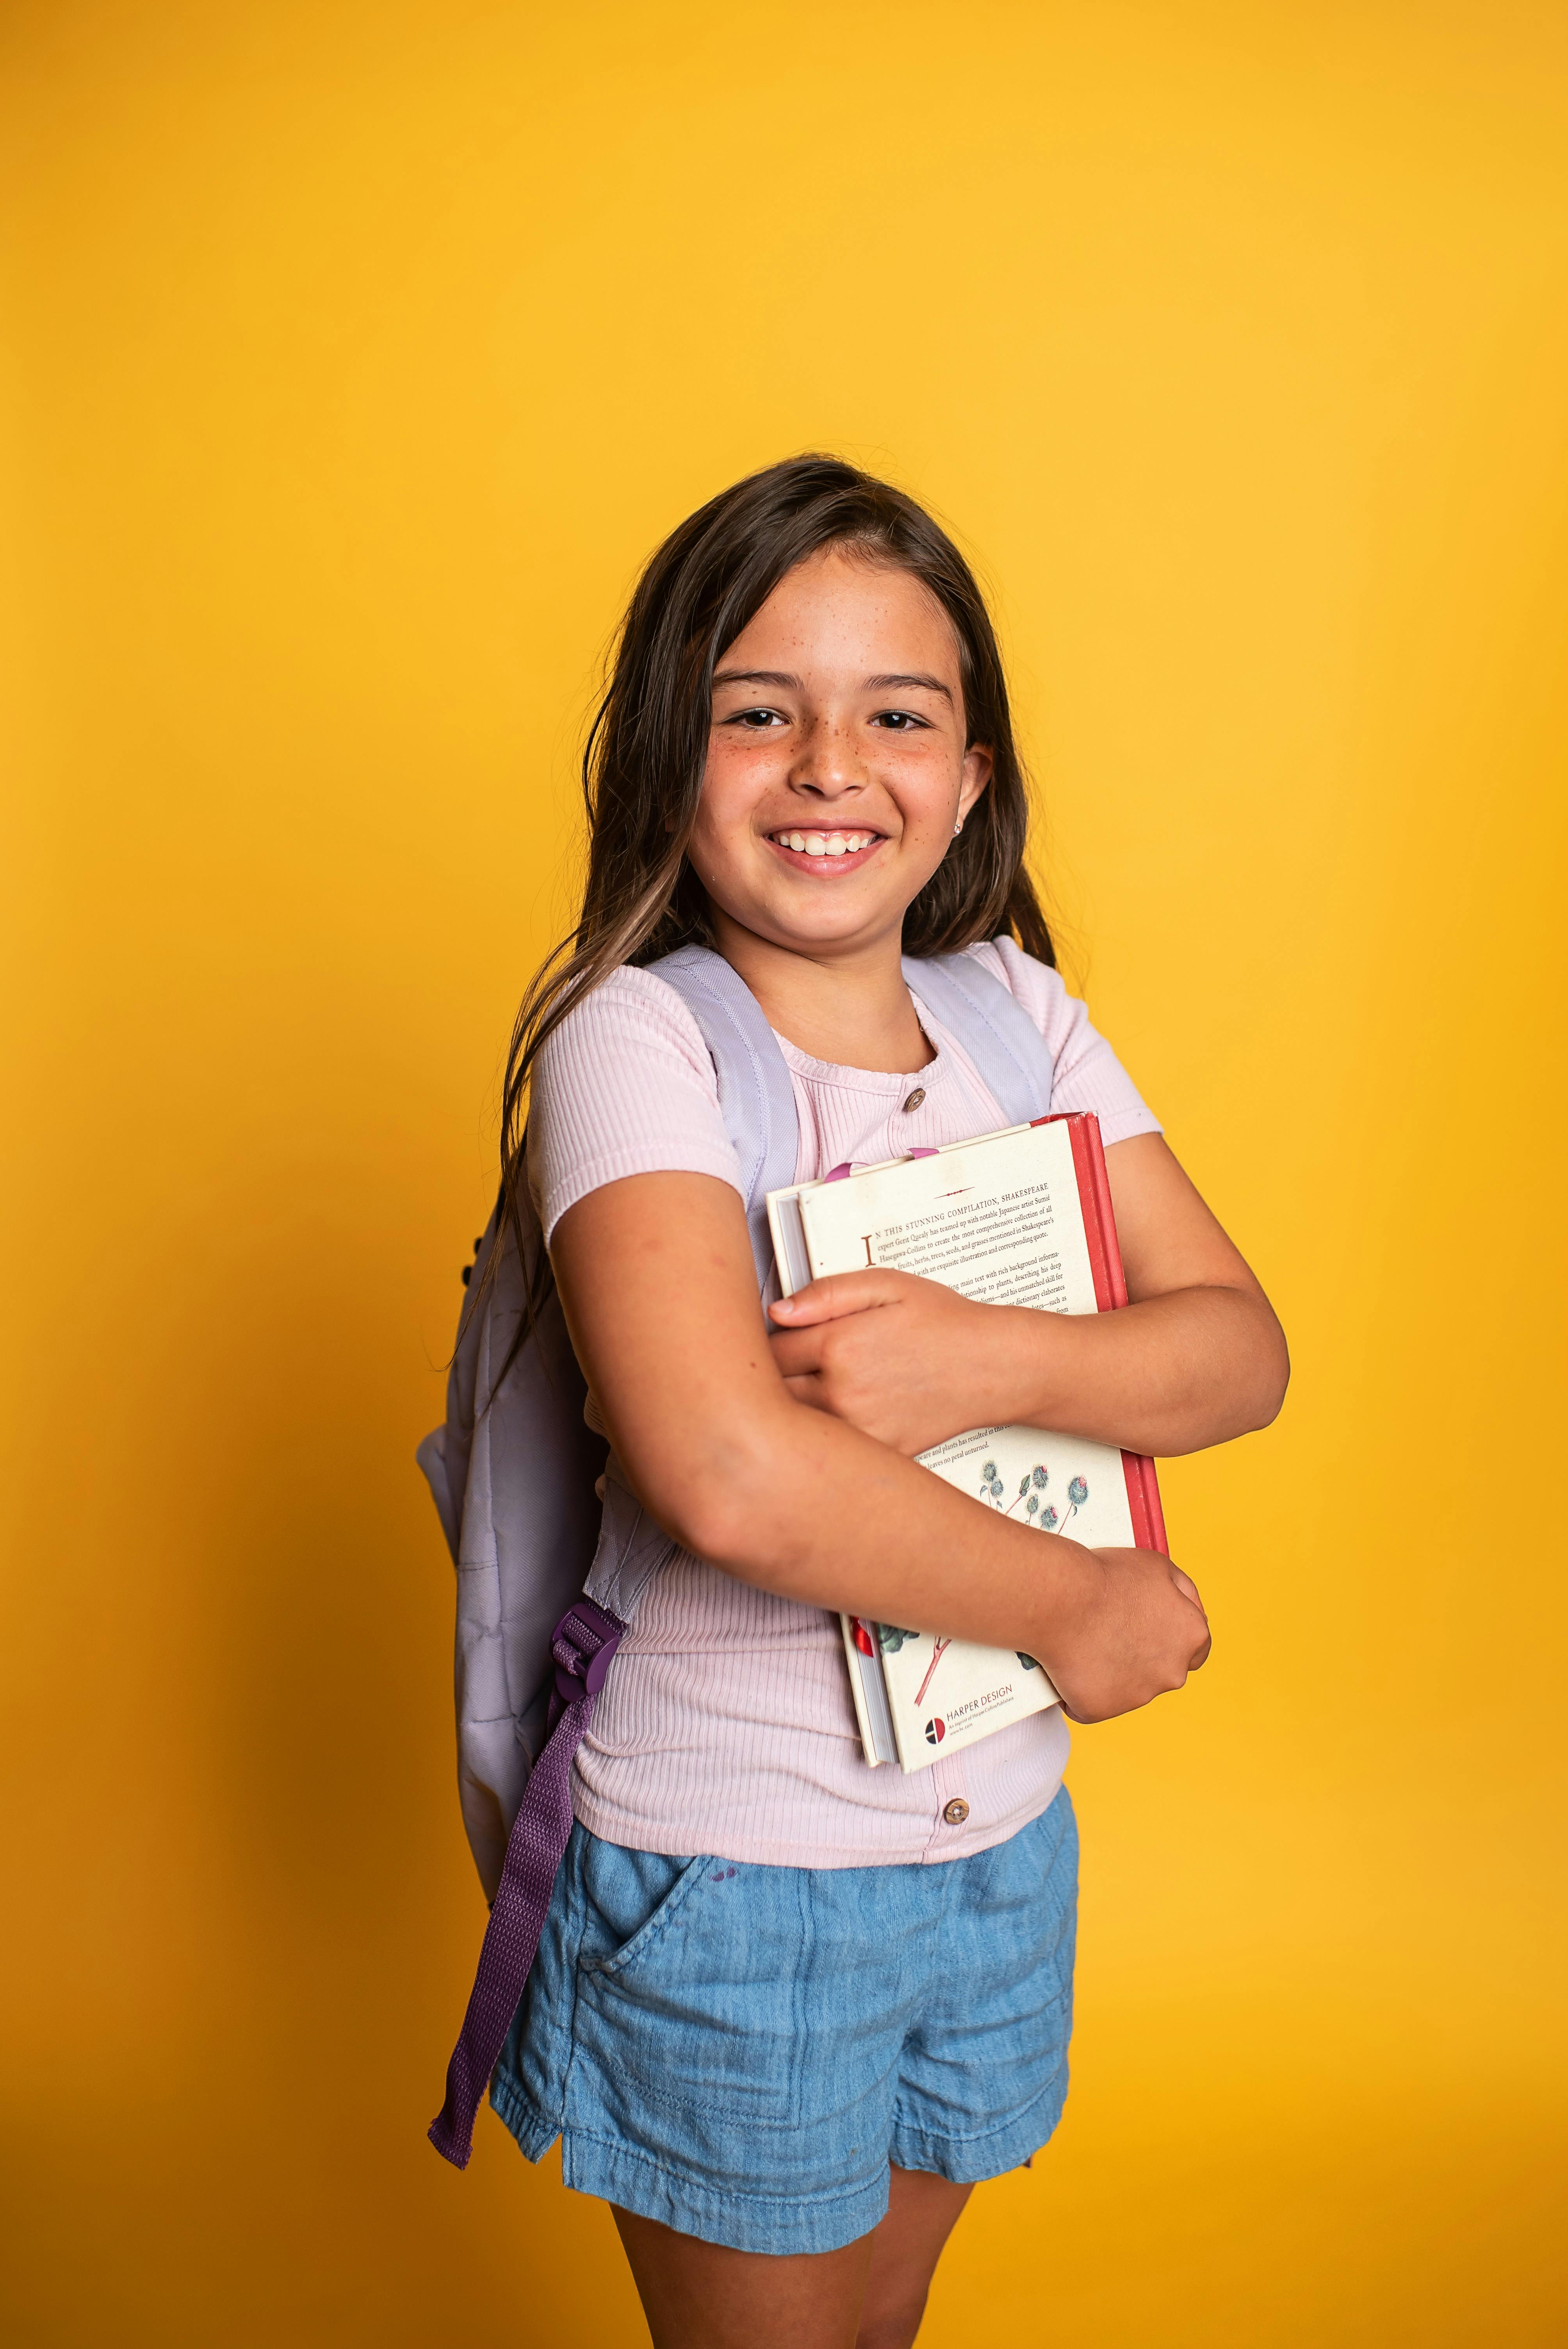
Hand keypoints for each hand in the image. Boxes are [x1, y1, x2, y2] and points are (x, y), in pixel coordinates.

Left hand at [769, 1270, 1000, 1454]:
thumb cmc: (942, 1323)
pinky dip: (826, 1436)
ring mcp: (860, 1430)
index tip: (776, 1341)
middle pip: (772, 1394)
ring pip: (796, 1425)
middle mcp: (844, 1394)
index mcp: (839, 1346)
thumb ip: (826, 1294)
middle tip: (787, 1367)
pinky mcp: (876, 1453)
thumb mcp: (886, 1286)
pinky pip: (830, 1449)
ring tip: (813, 1389)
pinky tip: (843, 1415)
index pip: (768, 1352)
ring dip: (792, 1410)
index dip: (767, 1344)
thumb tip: (778, 1312)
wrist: (991, 1367)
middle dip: (771, 1380)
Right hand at [1040, 1547, 1211, 1723]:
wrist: (1059, 1599)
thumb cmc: (1105, 1577)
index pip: (1197, 1650)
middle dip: (1142, 1658)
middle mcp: (1172, 1673)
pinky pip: (1091, 1704)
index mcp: (1192, 1635)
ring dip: (1111, 1672)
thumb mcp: (1158, 1564)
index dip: (1172, 1638)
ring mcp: (1137, 1696)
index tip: (1149, 1630)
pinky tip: (1068, 1664)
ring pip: (1127, 1690)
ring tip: (1084, 1643)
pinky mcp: (1100, 1709)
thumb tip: (1184, 1611)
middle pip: (1162, 1671)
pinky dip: (1080, 1688)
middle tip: (1110, 1632)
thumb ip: (1182, 1592)